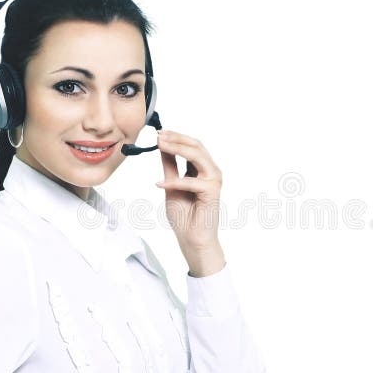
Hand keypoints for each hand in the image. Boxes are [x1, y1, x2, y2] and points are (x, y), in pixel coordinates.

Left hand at [155, 129, 224, 271]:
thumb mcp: (171, 185)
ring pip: (197, 156)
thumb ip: (169, 166)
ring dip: (177, 149)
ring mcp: (214, 180)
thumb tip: (162, 146)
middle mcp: (211, 172)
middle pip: (196, 146)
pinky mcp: (212, 191)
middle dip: (176, 138)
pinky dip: (174, 181)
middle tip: (159, 135)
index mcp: (202, 169)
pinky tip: (159, 184)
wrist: (192, 239)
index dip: (176, 137)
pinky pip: (191, 181)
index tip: (159, 133)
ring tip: (160, 145)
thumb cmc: (184, 216)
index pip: (191, 145)